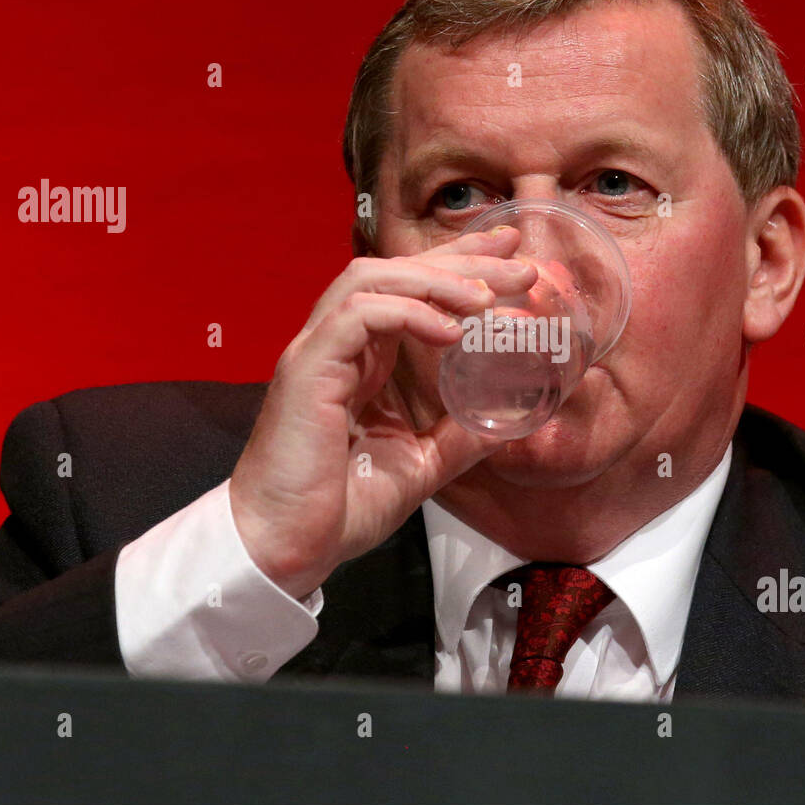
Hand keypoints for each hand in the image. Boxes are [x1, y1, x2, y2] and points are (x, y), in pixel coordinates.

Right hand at [228, 226, 536, 597]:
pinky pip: (357, 316)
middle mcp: (337, 345)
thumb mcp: (419, 465)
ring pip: (371, 280)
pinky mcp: (306, 370)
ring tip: (486, 297)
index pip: (410, 291)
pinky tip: (450, 331)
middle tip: (518, 258)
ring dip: (434, 280)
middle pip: (395, 271)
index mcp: (362, 361)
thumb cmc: (338, 508)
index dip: (459, 266)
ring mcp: (317, 352)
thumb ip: (459, 438)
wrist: (286, 547)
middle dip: (460, 260)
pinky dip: (406, 313)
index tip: (510, 257)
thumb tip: (508, 420)